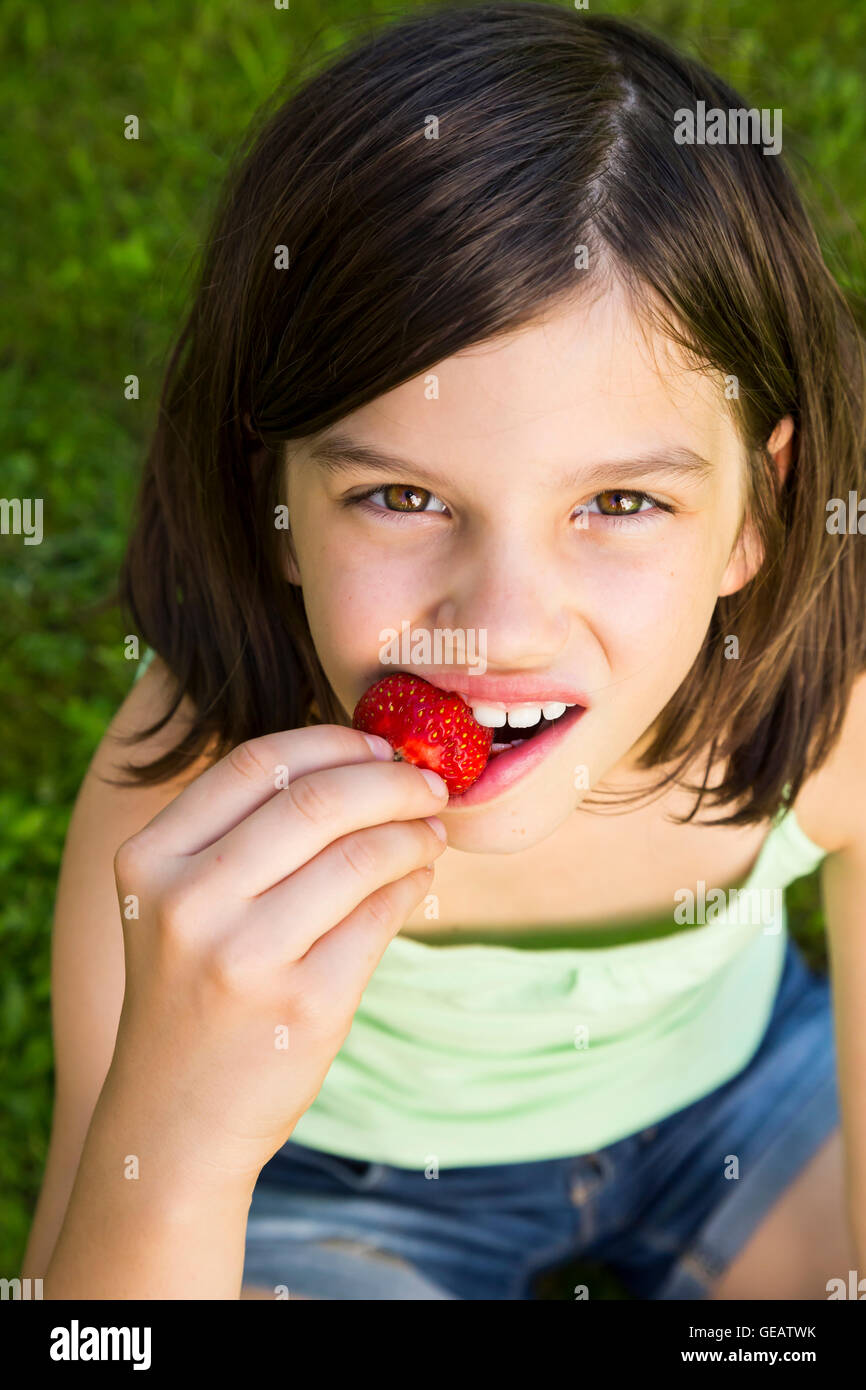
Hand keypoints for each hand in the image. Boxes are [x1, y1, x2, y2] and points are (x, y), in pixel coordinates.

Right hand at [108, 725, 447, 1183]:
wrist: (175, 1121)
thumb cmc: (192, 991)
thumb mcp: (176, 903)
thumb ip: (240, 832)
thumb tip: (361, 759)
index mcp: (151, 860)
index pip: (257, 763)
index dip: (334, 742)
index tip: (381, 745)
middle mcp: (190, 903)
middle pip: (317, 800)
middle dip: (393, 781)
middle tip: (429, 785)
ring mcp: (246, 957)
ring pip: (360, 855)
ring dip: (413, 832)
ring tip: (431, 832)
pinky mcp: (305, 1005)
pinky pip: (381, 915)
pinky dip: (411, 883)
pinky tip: (418, 877)